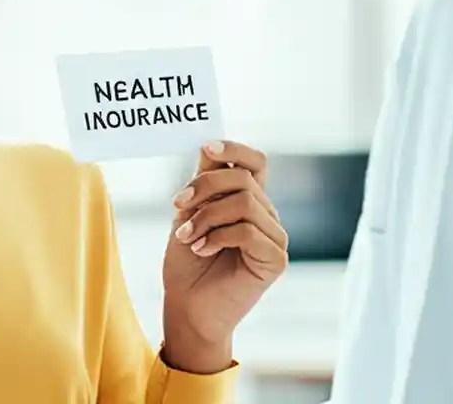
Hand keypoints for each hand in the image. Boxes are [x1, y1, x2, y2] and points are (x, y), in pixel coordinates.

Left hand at [160, 140, 288, 373]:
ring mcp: (274, 237)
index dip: (235, 149)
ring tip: (187, 236)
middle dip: (204, 186)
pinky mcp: (275, 259)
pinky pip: (248, 231)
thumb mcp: (189, 213)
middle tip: (177, 205)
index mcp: (248, 199)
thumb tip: (208, 146)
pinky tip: (202, 248)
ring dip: (206, 215)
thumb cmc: (187, 261)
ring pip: (246, 202)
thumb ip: (203, 182)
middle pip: (244, 179)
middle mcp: (266, 214)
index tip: (206, 148)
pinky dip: (218, 236)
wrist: (187, 306)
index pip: (256, 162)